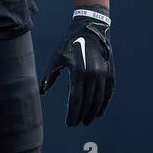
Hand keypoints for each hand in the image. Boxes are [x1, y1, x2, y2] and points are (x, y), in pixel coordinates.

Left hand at [40, 9, 114, 126]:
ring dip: (92, 112)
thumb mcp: (57, 58)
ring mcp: (103, 74)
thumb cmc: (70, 43)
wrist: (91, 28)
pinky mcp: (110, 72)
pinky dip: (104, 104)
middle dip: (81, 115)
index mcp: (78, 72)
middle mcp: (93, 75)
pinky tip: (98, 112)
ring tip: (86, 121)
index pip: (76, 100)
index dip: (72, 113)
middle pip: (88, 102)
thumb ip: (49, 77)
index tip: (69, 123)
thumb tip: (41, 92)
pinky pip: (108, 92)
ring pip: (99, 99)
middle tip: (76, 123)